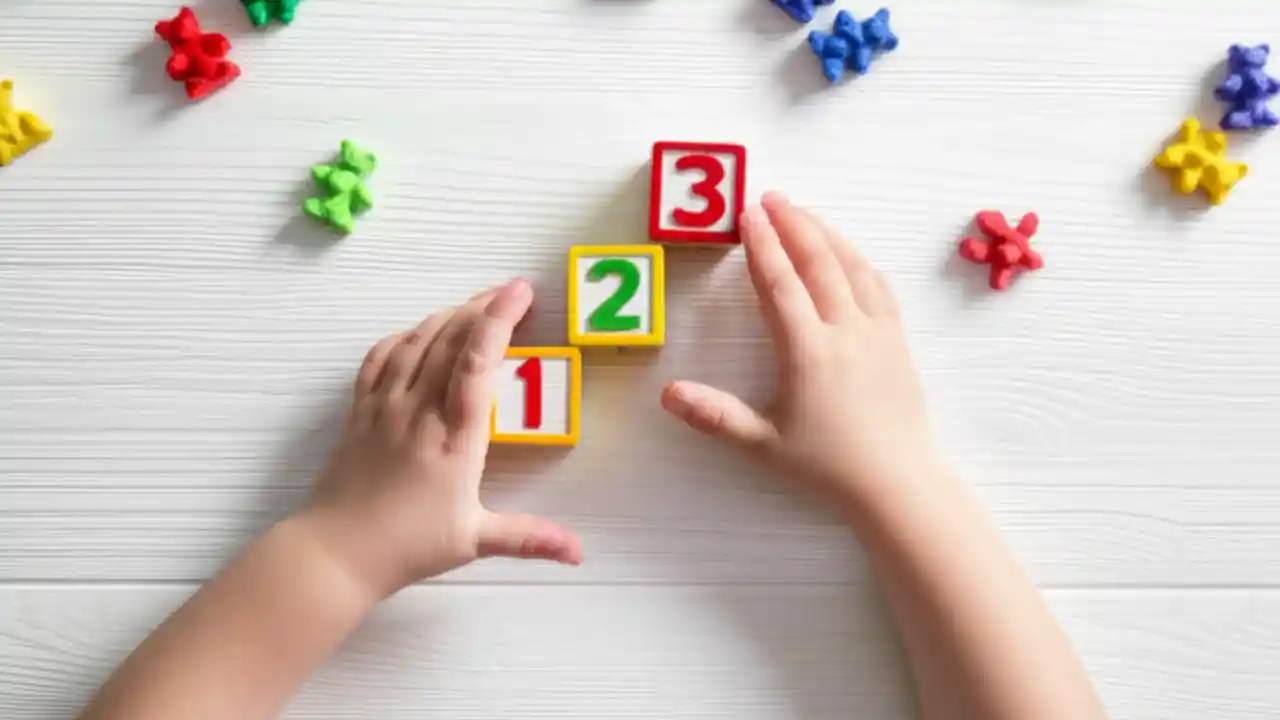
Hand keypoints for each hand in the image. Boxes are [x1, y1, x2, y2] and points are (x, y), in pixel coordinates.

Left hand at [300, 279, 581, 597]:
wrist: (336, 551)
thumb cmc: (407, 545)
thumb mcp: (474, 540)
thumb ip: (529, 537)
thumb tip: (578, 552)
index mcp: (453, 436)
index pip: (476, 362)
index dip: (498, 321)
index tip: (519, 293)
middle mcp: (418, 410)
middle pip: (449, 340)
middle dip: (482, 307)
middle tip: (508, 291)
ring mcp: (385, 407)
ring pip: (416, 342)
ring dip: (447, 315)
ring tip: (473, 304)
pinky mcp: (360, 412)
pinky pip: (380, 359)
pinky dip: (403, 337)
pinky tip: (417, 333)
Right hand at [662, 192, 938, 510]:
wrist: (897, 481)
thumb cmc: (828, 466)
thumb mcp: (763, 445)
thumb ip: (715, 415)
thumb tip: (667, 394)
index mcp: (808, 351)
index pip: (780, 283)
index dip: (761, 245)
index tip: (747, 215)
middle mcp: (845, 330)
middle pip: (818, 261)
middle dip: (793, 224)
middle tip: (770, 197)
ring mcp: (877, 331)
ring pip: (852, 266)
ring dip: (826, 233)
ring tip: (803, 212)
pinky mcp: (897, 340)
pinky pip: (878, 285)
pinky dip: (858, 259)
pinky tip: (847, 252)